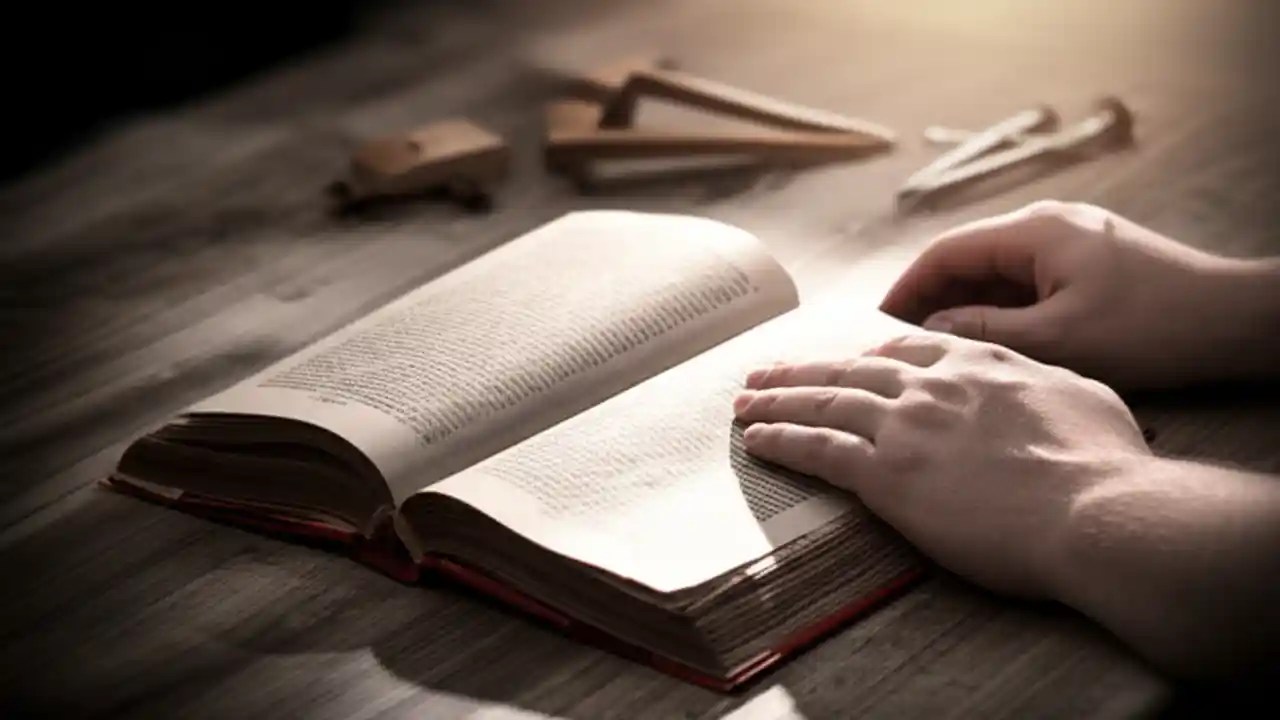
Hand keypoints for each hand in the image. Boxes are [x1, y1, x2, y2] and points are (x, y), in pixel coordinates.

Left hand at [734, 332, 1150, 598]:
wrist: (1095, 509)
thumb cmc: (1104, 462)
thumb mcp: (1084, 394)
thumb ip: (1044, 382)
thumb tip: (1041, 384)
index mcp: (978, 362)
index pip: (906, 346)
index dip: (866, 352)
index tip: (843, 358)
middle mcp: (932, 385)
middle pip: (849, 370)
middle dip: (801, 370)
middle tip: (764, 372)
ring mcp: (905, 427)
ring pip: (824, 404)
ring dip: (777, 401)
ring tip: (744, 402)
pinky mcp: (888, 476)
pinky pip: (819, 451)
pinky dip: (782, 441)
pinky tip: (756, 440)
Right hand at [880, 200, 1279, 389]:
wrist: (1234, 321)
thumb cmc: (1151, 327)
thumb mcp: (1056, 338)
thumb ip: (983, 330)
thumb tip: (929, 327)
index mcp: (1034, 232)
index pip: (946, 251)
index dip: (905, 287)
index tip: (875, 322)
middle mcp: (1048, 226)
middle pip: (968, 259)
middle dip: (930, 298)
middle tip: (897, 343)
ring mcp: (1070, 243)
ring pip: (997, 273)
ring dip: (964, 306)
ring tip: (935, 349)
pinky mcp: (1088, 264)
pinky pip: (1026, 282)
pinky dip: (999, 308)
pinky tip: (987, 343)